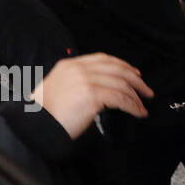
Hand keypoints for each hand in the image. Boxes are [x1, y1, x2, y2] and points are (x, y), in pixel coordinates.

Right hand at [29, 54, 152, 138]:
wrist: (38, 125)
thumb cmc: (47, 114)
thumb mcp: (60, 88)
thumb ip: (78, 82)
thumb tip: (103, 89)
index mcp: (70, 65)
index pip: (103, 59)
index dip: (123, 66)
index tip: (135, 74)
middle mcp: (79, 69)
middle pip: (116, 68)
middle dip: (136, 80)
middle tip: (146, 90)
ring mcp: (85, 80)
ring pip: (121, 84)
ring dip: (136, 96)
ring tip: (143, 106)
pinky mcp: (92, 94)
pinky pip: (121, 98)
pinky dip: (133, 106)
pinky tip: (138, 112)